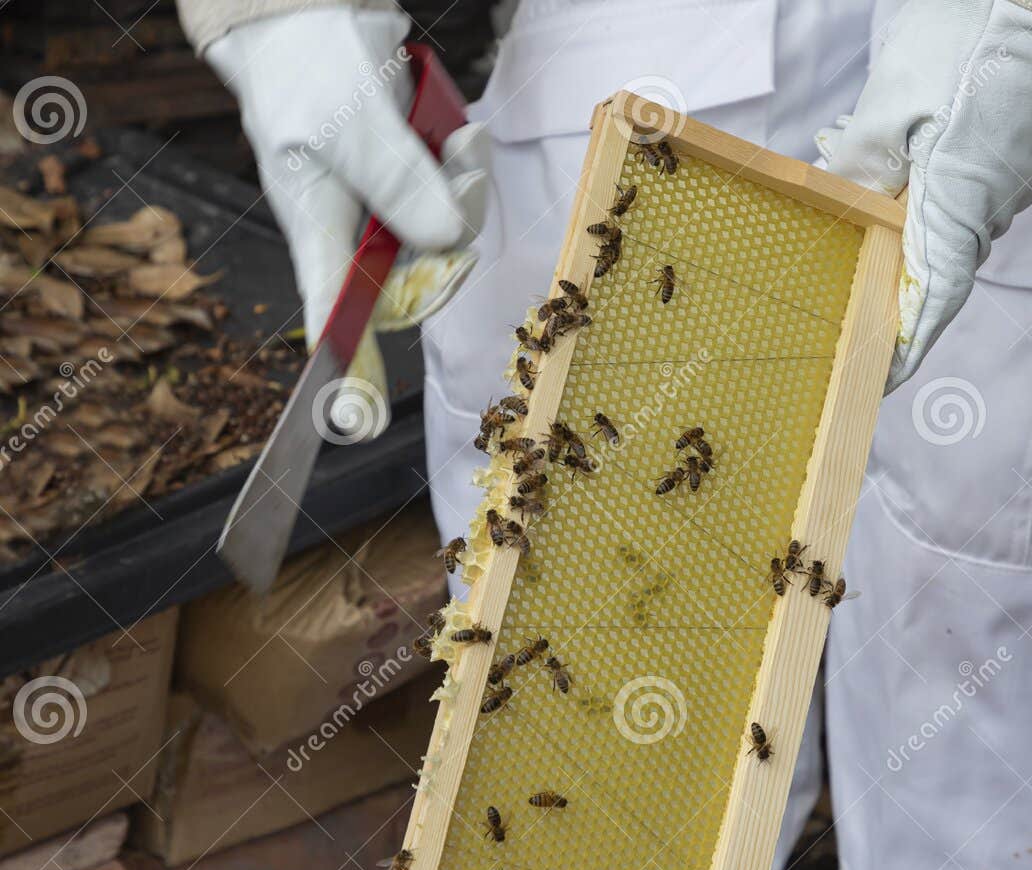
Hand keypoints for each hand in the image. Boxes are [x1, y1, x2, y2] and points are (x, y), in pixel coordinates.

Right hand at [206, 8, 488, 343]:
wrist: (312, 17)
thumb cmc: (308, 68)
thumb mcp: (351, 126)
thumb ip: (399, 185)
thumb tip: (446, 243)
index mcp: (319, 228)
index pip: (333, 316)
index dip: (346, 369)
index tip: (356, 416)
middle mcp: (355, 232)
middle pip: (420, 281)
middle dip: (453, 235)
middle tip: (459, 171)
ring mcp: (387, 211)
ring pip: (450, 238)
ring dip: (468, 190)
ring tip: (460, 141)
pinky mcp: (414, 186)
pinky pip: (459, 202)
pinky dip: (470, 172)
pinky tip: (463, 138)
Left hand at [817, 0, 1031, 388]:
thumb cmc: (977, 43)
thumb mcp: (894, 102)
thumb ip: (861, 161)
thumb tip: (840, 198)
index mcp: (959, 211)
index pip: (930, 304)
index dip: (902, 348)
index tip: (876, 381)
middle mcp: (990, 209)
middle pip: (931, 270)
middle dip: (885, 286)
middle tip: (839, 300)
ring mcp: (1008, 183)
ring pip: (943, 226)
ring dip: (898, 229)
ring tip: (849, 211)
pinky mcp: (1013, 156)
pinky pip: (961, 193)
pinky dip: (922, 194)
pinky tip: (888, 165)